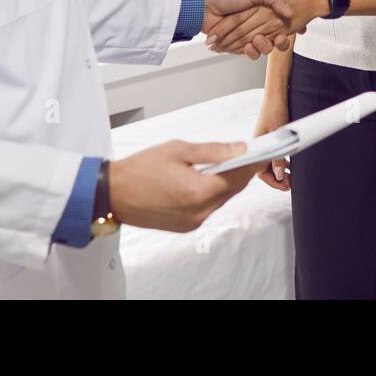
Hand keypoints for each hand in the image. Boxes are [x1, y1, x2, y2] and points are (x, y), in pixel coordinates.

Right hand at [108, 139, 265, 231]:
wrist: (113, 193)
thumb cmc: (140, 169)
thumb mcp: (179, 149)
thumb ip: (213, 151)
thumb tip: (240, 149)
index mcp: (198, 192)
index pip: (237, 176)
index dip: (251, 163)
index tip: (262, 152)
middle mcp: (198, 212)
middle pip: (231, 190)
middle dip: (242, 172)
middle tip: (249, 155)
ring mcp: (192, 222)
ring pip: (221, 200)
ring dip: (227, 183)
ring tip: (230, 164)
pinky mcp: (185, 227)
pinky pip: (208, 208)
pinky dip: (213, 194)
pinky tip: (210, 180)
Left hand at [201, 0, 296, 59]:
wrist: (203, 4)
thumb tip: (290, 13)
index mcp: (260, 9)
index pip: (277, 23)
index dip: (284, 31)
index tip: (286, 34)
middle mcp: (253, 22)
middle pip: (271, 38)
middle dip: (274, 42)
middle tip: (275, 40)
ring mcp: (243, 34)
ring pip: (260, 48)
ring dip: (262, 47)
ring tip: (257, 41)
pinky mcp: (233, 44)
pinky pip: (245, 52)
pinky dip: (248, 51)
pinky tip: (248, 47)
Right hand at [251, 95, 291, 191]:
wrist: (275, 95)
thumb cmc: (275, 111)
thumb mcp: (280, 134)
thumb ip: (279, 157)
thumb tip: (279, 175)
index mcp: (256, 147)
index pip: (260, 172)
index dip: (273, 182)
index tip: (285, 187)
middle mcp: (257, 147)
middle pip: (264, 170)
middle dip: (277, 179)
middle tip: (290, 184)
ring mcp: (262, 143)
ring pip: (268, 164)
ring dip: (279, 172)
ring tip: (290, 177)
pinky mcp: (267, 138)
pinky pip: (271, 155)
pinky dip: (279, 162)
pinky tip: (288, 165)